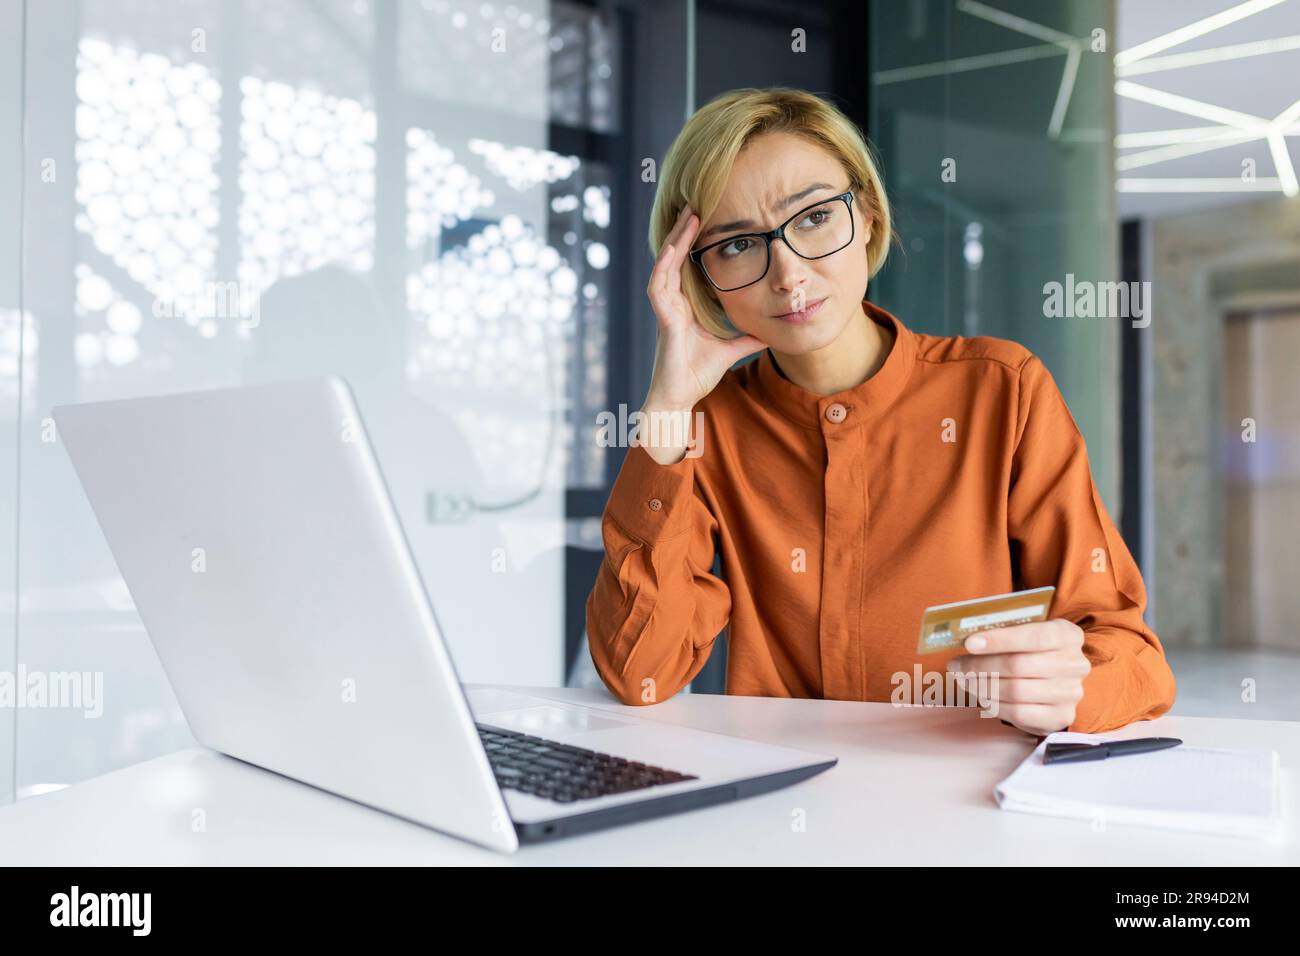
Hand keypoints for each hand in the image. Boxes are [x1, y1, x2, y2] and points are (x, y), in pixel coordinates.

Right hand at [643, 204, 768, 413]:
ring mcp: (665, 310)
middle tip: (695, 204)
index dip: (693, 243)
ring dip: (675, 240)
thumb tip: (770, 332)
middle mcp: (672, 303)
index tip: (706, 220)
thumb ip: (746, 339)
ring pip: (665, 265)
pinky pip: (659, 286)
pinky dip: (664, 266)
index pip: (687, 266)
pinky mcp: (663, 320)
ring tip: (686, 216)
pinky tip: (672, 248)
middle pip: (674, 258)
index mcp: (685, 306)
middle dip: (683, 231)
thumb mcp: (730, 351)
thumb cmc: (696, 375)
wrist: (679, 398)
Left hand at [945, 619, 1090, 735]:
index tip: (969, 643)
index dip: (999, 640)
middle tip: (956, 665)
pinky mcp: (1061, 716)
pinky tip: (982, 696)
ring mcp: (1071, 692)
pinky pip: (1019, 713)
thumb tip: (967, 637)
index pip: (1034, 636)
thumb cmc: (1031, 649)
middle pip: (1019, 665)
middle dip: (980, 666)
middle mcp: (1075, 663)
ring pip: (1016, 691)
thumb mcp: (1025, 632)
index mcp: (1068, 634)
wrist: (1054, 678)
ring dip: (982, 686)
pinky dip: (995, 705)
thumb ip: (1003, 630)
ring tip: (964, 680)